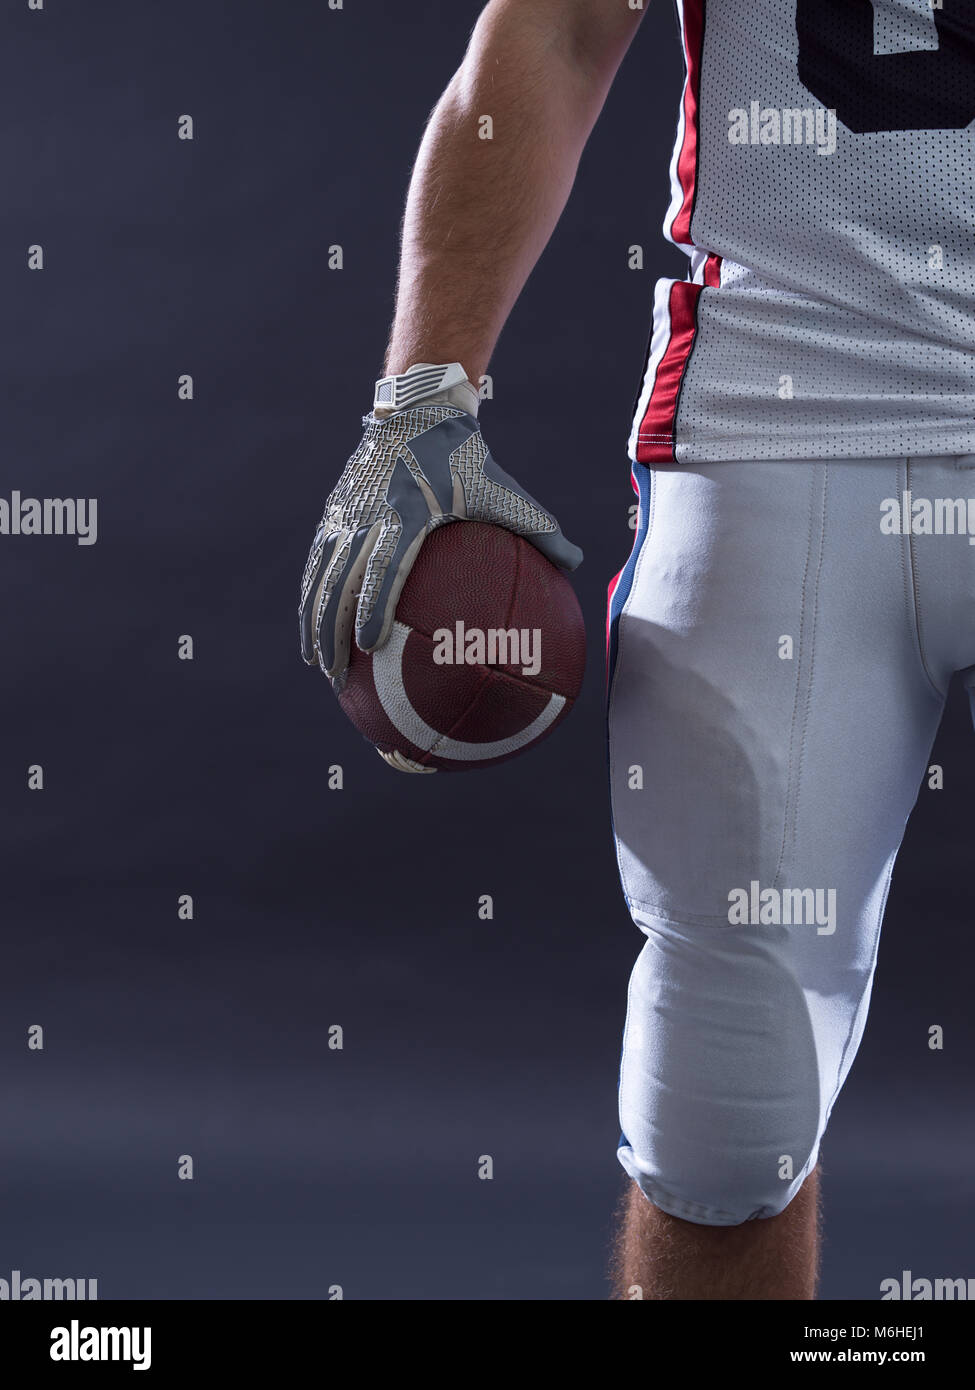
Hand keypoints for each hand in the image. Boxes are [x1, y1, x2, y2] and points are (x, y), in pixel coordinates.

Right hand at [299, 402, 581, 681]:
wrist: (418, 412)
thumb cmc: (465, 458)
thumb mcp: (503, 490)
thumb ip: (540, 528)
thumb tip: (577, 564)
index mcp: (408, 513)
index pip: (384, 568)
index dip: (373, 608)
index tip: (369, 646)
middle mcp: (368, 515)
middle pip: (340, 582)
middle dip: (331, 632)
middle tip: (335, 675)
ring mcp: (346, 514)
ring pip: (322, 575)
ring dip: (314, 622)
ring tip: (318, 663)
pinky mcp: (335, 513)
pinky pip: (319, 561)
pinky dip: (312, 595)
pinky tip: (313, 627)